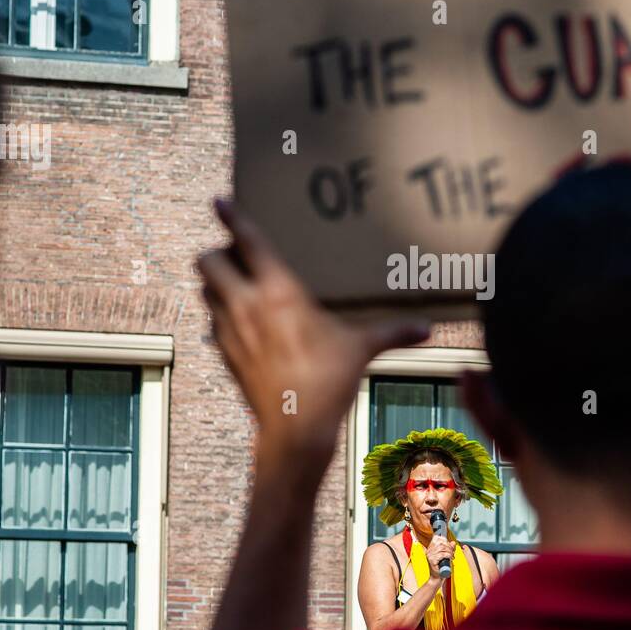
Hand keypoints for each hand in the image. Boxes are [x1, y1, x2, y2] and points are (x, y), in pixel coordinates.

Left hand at [197, 198, 430, 464]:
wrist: (296, 428)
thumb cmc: (328, 383)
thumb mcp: (361, 349)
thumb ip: (393, 332)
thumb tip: (426, 329)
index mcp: (279, 292)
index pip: (247, 241)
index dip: (231, 216)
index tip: (221, 201)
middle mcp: (247, 304)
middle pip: (209, 260)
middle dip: (217, 252)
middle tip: (236, 255)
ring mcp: (230, 330)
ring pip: (204, 289)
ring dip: (214, 281)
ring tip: (235, 282)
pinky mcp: (224, 353)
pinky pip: (211, 321)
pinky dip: (219, 314)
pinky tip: (240, 321)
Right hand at [425, 534, 455, 578]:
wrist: (436, 578)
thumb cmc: (441, 568)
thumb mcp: (446, 556)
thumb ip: (449, 548)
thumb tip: (453, 542)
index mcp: (430, 548)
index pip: (436, 538)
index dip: (444, 540)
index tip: (449, 545)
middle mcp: (429, 551)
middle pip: (440, 543)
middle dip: (449, 547)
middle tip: (452, 552)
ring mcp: (430, 556)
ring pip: (442, 548)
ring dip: (449, 551)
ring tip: (451, 556)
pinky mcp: (432, 561)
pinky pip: (442, 555)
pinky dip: (448, 556)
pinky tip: (449, 558)